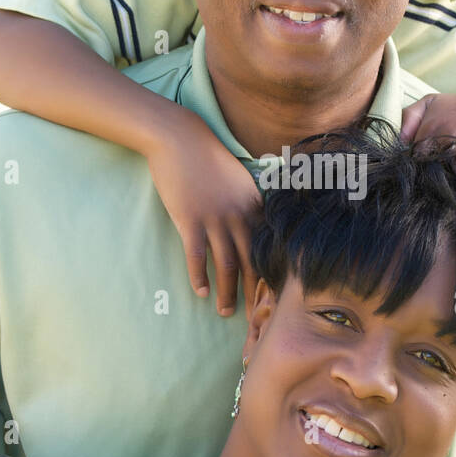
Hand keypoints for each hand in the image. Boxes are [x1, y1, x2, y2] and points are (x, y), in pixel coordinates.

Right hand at [145, 109, 261, 317]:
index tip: (276, 297)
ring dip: (227, 292)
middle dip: (256, 294)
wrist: (180, 138)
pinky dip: (199, 276)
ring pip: (227, 264)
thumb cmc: (207, 158)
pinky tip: (200, 292)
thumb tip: (254, 226)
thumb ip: (249, 203)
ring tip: (226, 312)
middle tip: (258, 318)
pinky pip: (197, 255)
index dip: (273, 275)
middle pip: (253, 263)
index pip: (268, 248)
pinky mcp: (190, 220)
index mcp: (255, 206)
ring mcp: (215, 218)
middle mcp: (239, 215)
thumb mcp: (239, 179)